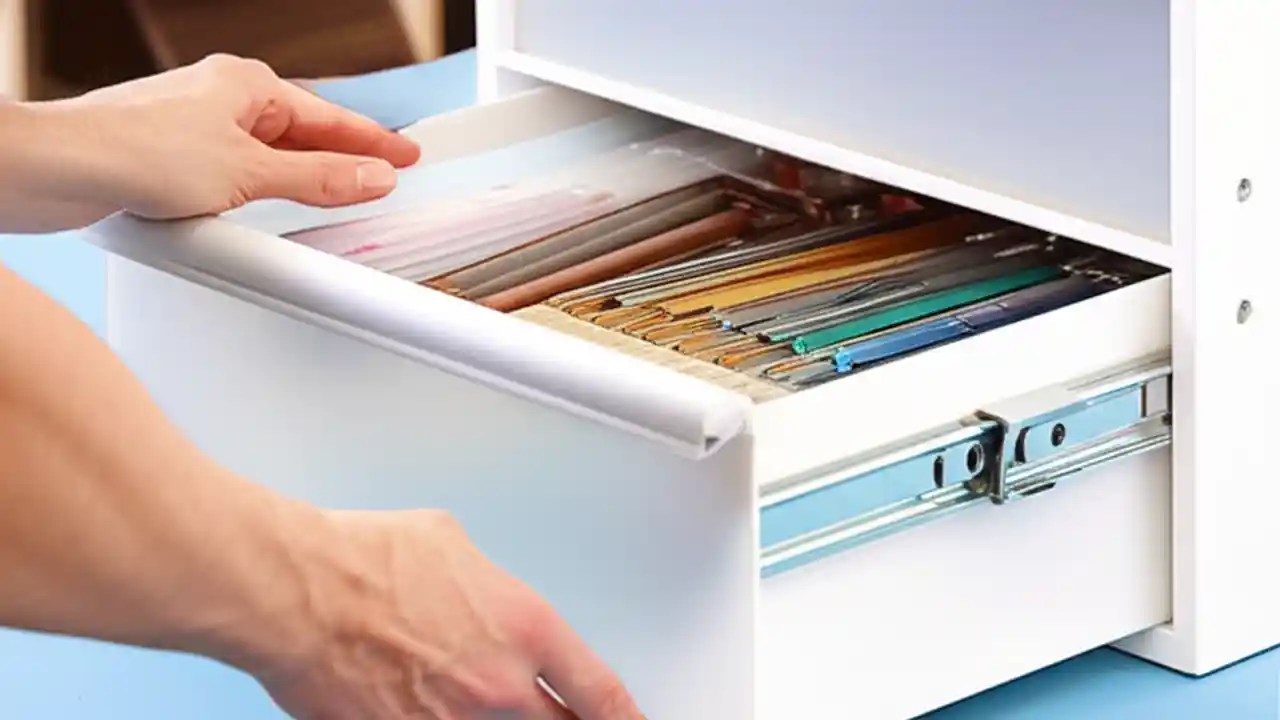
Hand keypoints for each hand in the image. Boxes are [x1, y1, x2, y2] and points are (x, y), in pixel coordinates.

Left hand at [24, 53, 419, 225]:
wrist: (61, 167)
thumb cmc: (140, 151)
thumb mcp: (250, 173)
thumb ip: (317, 179)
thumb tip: (372, 177)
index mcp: (247, 85)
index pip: (330, 117)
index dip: (374, 140)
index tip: (408, 155)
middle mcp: (221, 98)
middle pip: (301, 132)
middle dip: (342, 156)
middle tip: (383, 176)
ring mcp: (194, 126)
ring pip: (267, 153)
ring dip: (300, 175)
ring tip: (336, 197)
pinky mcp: (169, 157)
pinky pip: (236, 172)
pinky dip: (261, 189)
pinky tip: (267, 210)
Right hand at [256, 510, 642, 719]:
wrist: (296, 594)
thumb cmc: (362, 561)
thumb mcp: (453, 548)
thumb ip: (487, 590)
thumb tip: (484, 605)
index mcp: (523, 628)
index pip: (599, 691)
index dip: (623, 717)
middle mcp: (498, 686)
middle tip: (556, 715)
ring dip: (493, 718)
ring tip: (464, 694)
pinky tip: (416, 700)